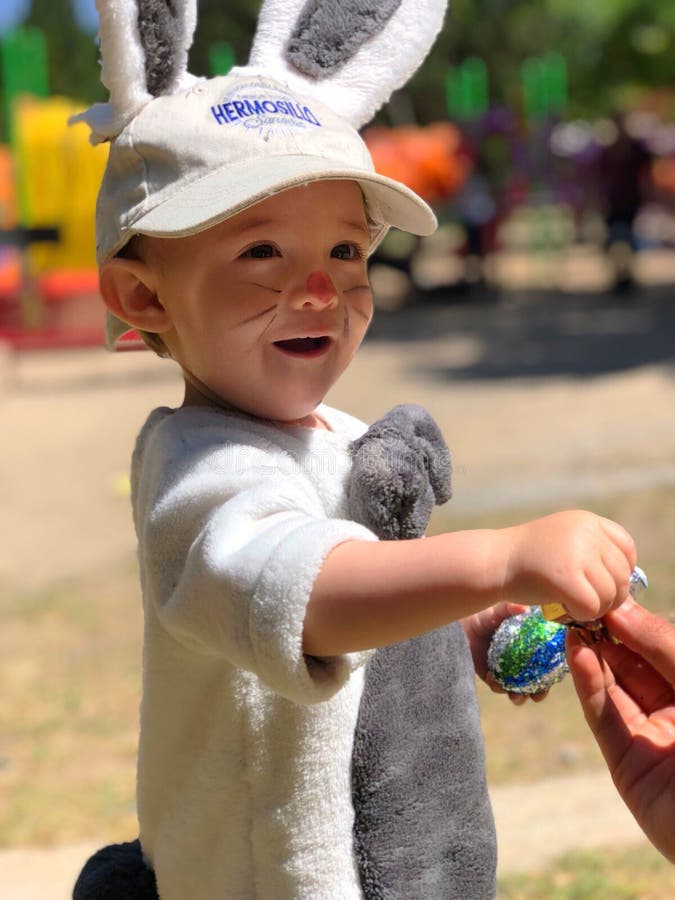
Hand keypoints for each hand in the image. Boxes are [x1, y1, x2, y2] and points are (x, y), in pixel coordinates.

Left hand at [462, 604, 548, 704]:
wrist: (464, 623)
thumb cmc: (486, 614)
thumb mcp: (499, 610)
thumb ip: (511, 608)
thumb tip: (525, 608)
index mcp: (530, 649)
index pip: (548, 666)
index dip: (553, 675)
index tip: (554, 680)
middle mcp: (521, 663)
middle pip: (536, 684)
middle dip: (538, 694)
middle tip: (536, 695)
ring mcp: (506, 672)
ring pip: (516, 690)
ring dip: (518, 696)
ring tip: (515, 695)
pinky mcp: (490, 676)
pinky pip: (496, 685)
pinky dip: (496, 685)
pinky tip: (491, 677)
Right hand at [502, 510, 636, 621]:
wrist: (493, 561)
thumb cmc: (528, 558)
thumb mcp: (565, 540)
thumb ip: (593, 550)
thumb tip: (625, 583)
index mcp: (588, 521)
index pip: (627, 549)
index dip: (620, 571)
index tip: (601, 582)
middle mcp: (586, 532)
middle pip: (622, 574)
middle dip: (610, 596)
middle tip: (588, 602)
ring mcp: (577, 553)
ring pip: (610, 594)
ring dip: (596, 608)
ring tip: (574, 605)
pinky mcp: (567, 577)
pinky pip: (593, 607)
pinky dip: (582, 615)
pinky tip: (566, 609)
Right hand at [567, 599, 674, 862]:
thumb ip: (663, 645)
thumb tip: (622, 610)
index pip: (659, 648)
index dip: (634, 623)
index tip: (607, 595)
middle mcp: (674, 710)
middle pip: (632, 664)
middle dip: (607, 635)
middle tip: (579, 606)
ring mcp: (649, 737)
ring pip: (614, 688)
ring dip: (591, 655)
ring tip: (572, 625)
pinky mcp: (627, 764)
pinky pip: (605, 717)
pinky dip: (588, 685)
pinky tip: (578, 655)